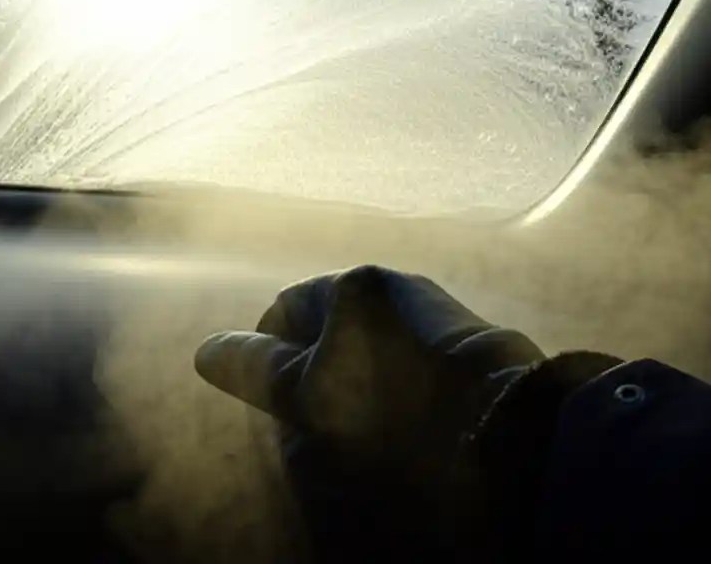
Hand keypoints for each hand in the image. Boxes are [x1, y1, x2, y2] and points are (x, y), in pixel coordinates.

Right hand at [194, 265, 545, 558]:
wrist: (505, 425)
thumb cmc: (396, 407)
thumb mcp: (310, 395)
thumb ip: (256, 369)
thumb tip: (205, 351)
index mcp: (354, 284)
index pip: (285, 309)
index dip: (268, 355)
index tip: (274, 399)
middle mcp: (399, 284)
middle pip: (332, 325)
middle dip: (315, 369)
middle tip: (313, 420)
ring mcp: (441, 311)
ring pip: (374, 343)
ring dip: (357, 379)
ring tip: (362, 427)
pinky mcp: (473, 344)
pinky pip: (414, 359)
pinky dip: (398, 386)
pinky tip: (407, 421)